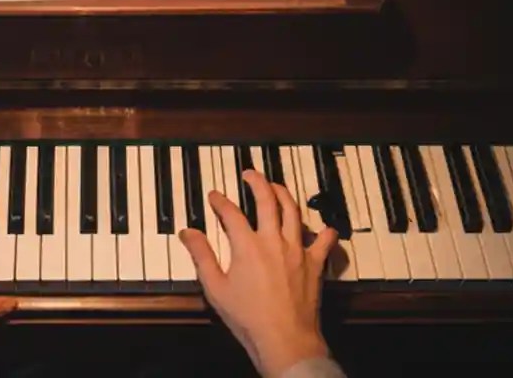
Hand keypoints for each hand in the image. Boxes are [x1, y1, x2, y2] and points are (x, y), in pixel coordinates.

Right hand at [178, 170, 337, 377]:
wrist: (284, 338)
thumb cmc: (248, 317)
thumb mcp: (215, 288)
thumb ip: (201, 256)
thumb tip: (188, 233)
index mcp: (247, 245)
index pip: (231, 212)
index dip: (220, 201)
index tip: (215, 196)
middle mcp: (273, 241)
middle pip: (267, 200)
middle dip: (257, 182)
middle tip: (250, 174)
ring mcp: (297, 250)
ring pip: (293, 211)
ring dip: (284, 194)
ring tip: (276, 187)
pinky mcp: (315, 263)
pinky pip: (324, 240)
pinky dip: (324, 230)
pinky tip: (322, 226)